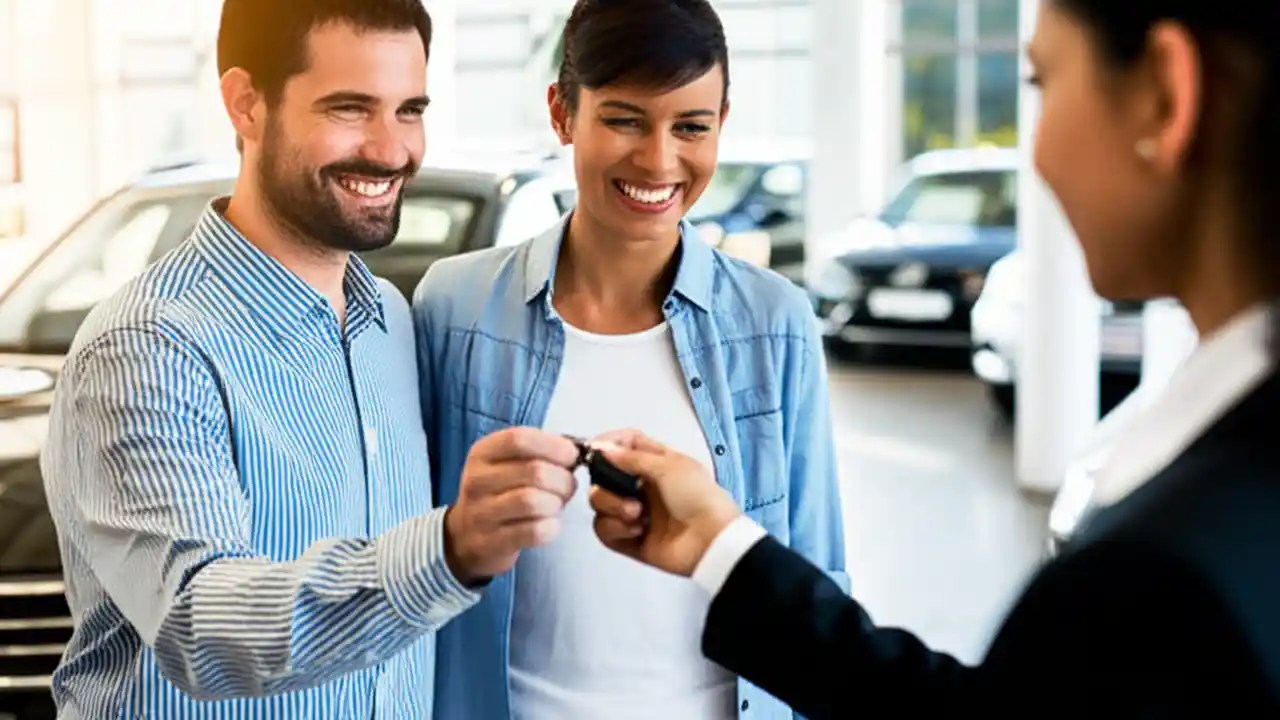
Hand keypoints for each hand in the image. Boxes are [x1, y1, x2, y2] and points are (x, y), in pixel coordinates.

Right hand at [444, 427, 579, 585]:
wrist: (466, 536)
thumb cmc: (500, 493)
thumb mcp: (507, 464)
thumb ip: (538, 453)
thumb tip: (574, 453)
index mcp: (482, 453)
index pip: (519, 439)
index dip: (553, 446)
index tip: (571, 455)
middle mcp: (477, 480)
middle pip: (534, 472)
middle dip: (563, 479)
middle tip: (567, 486)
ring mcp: (480, 513)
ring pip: (534, 501)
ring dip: (556, 503)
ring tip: (556, 505)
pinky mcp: (491, 541)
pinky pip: (534, 531)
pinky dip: (551, 527)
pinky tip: (550, 524)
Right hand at [588, 430, 741, 577]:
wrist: (710, 540)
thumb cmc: (695, 495)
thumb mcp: (668, 466)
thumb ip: (631, 457)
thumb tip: (600, 446)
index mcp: (654, 463)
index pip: (625, 444)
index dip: (608, 443)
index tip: (593, 449)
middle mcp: (640, 485)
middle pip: (602, 476)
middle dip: (604, 482)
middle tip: (622, 491)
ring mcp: (632, 512)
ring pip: (600, 503)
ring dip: (613, 507)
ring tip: (638, 515)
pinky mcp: (628, 539)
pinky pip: (604, 530)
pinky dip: (616, 529)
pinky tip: (638, 531)